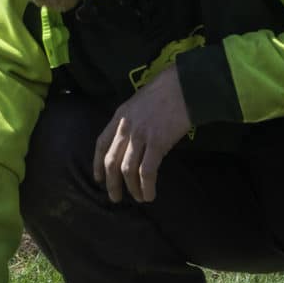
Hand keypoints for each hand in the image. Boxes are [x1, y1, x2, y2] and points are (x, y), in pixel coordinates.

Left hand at [93, 65, 191, 202]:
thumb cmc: (167, 90)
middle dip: (111, 183)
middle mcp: (126, 127)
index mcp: (120, 116)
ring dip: (131, 188)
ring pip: (127, 169)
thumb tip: (132, 141)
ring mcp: (140, 135)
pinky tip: (149, 194)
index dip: (98, 164)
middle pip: (111, 161)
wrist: (185, 85)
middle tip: (116, 197)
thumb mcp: (139, 101)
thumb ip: (131, 119)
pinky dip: (146, 186)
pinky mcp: (157, 143)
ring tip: (138, 198)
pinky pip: (146, 171)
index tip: (99, 178)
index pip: (101, 144)